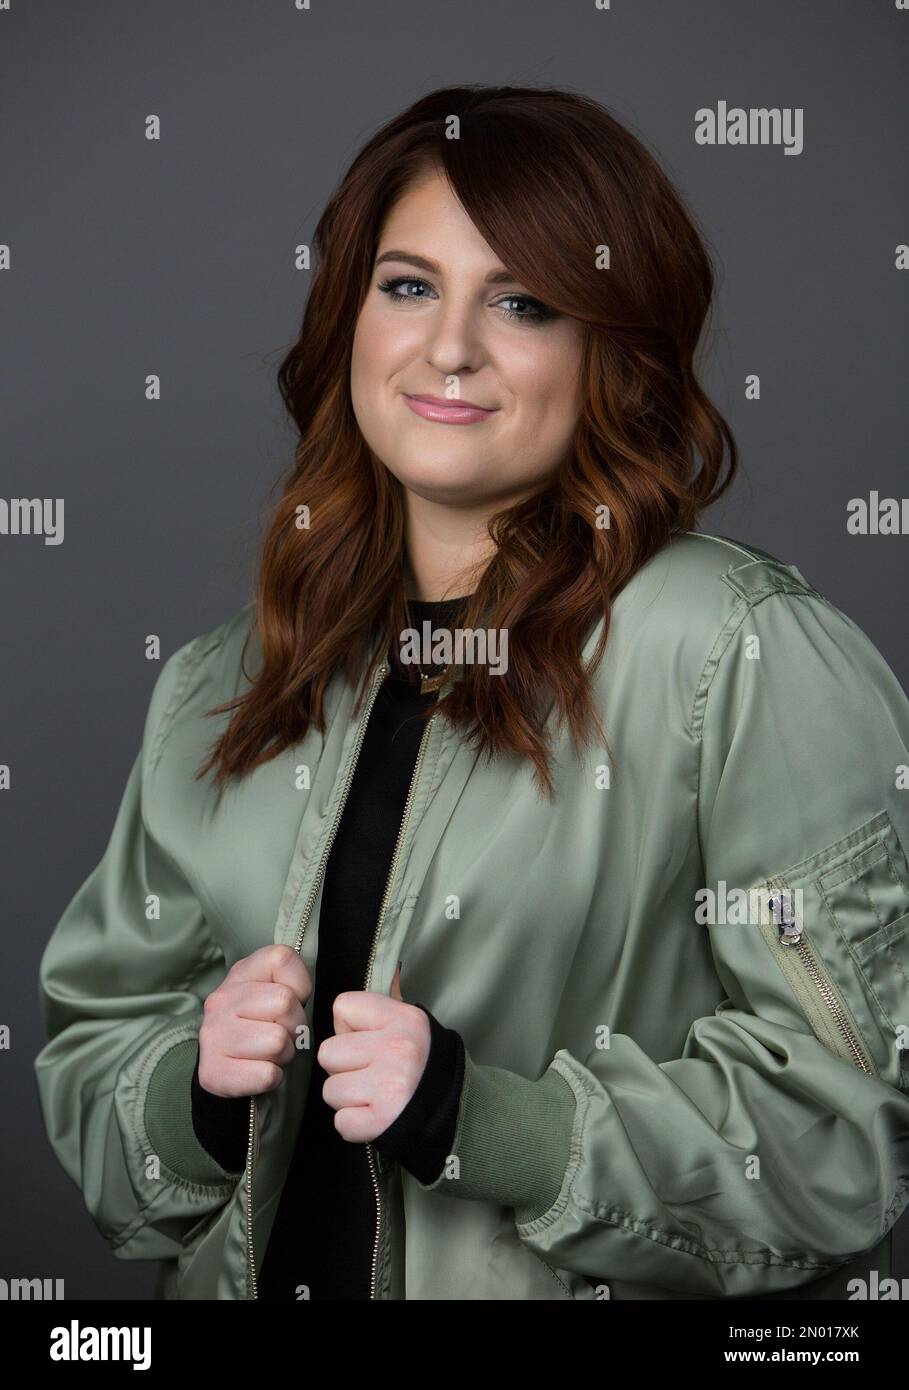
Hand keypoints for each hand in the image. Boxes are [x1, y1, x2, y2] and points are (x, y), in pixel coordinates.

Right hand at [198, 944, 312, 1096]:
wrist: (227, 1068)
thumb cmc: (263, 1024)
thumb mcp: (276, 990)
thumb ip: (293, 980)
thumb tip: (301, 993)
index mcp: (239, 973)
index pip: (281, 959)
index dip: (300, 984)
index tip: (291, 1000)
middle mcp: (220, 1000)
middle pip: (285, 1003)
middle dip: (295, 1024)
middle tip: (281, 1032)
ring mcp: (212, 1036)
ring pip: (278, 1042)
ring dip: (284, 1054)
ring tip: (269, 1052)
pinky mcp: (212, 1072)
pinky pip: (267, 1075)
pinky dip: (273, 1077)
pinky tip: (259, 1070)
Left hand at [318, 965, 430, 1141]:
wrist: (456, 1113)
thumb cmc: (423, 1065)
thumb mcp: (412, 1025)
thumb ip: (388, 1002)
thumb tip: (390, 967)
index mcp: (403, 1019)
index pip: (341, 1007)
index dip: (348, 1028)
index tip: (368, 1040)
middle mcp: (397, 1049)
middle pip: (328, 1053)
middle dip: (344, 1067)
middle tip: (371, 1073)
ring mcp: (388, 1087)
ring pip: (330, 1090)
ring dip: (348, 1098)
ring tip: (374, 1095)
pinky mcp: (380, 1122)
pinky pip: (341, 1122)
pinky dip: (354, 1125)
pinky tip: (375, 1115)